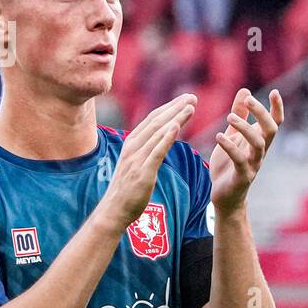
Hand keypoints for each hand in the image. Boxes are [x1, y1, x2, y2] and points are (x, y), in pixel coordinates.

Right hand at [97, 94, 197, 228]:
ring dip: (176, 118)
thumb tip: (159, 140)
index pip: (153, 119)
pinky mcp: (143, 172)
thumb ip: (146, 150)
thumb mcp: (136, 163)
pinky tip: (177, 127)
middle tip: (193, 97)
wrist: (114, 210)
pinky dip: (167, 138)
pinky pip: (157, 152)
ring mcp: (137, 159)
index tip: (186, 99)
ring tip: (191, 107)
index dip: (170, 107)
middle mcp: (133, 146)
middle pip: (157, 121)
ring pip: (159, 133)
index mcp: (132, 143)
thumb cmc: (127, 189)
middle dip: (176, 107)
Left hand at [209, 88, 283, 216]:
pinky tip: (218, 136)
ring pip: (258, 144)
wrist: (225, 196)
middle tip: (249, 100)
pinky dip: (230, 147)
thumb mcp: (233, 136)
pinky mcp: (242, 176)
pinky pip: (240, 160)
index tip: (274, 92)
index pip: (275, 122)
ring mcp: (253, 165)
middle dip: (262, 113)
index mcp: (260, 141)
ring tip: (230, 117)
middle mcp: (260, 152)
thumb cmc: (229, 165)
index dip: (277, 108)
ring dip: (246, 128)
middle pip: (271, 130)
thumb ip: (240, 115)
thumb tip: (245, 91)